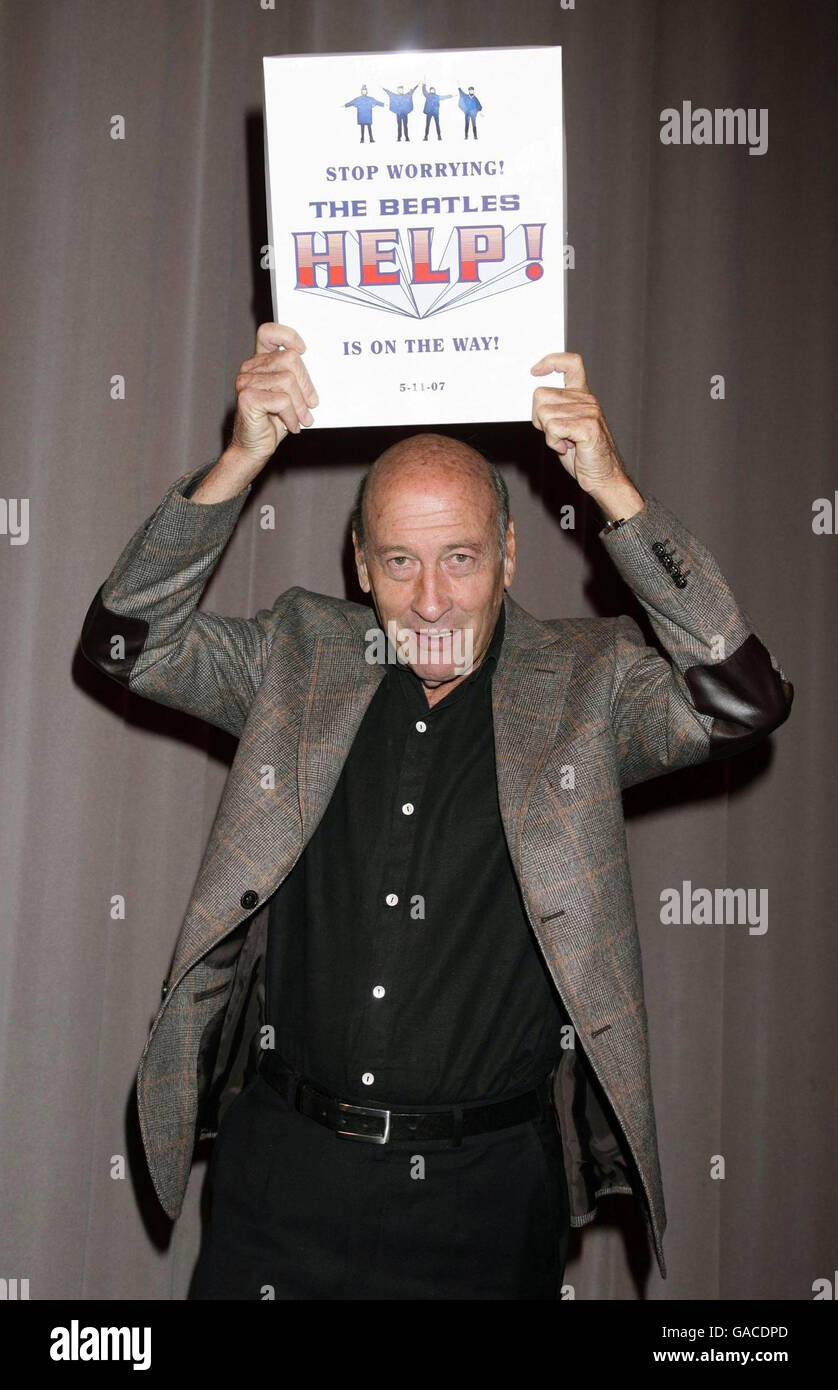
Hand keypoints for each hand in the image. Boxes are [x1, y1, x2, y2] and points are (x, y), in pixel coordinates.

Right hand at [229, 322, 318, 465]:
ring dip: (300, 405)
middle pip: (290, 359)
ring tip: (302, 418)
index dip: (288, 335)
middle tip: (312, 405)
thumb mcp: (291, 395)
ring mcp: (245, 381)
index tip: (304, 350)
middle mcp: (250, 368)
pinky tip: (291, 425)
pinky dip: (292, 416)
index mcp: (260, 362)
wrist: (255, 448)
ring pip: (288, 381)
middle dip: (306, 385)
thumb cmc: (274, 421)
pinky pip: (282, 400)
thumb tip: (321, 369)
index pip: (268, 333)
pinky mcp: (247, 398)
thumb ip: (297, 378)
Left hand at [530, 351, 624, 493]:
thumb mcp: (565, 426)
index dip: (550, 361)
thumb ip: (554, 409)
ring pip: (544, 414)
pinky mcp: (588, 427)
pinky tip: (566, 448)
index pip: (571, 363)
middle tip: (555, 433)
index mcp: (582, 395)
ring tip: (564, 442)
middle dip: (538, 418)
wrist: (603, 476)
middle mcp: (587, 399)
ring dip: (547, 434)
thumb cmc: (582, 454)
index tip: (535, 371)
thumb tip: (534, 398)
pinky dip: (553, 442)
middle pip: (540, 395)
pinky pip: (553, 428)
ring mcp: (589, 412)